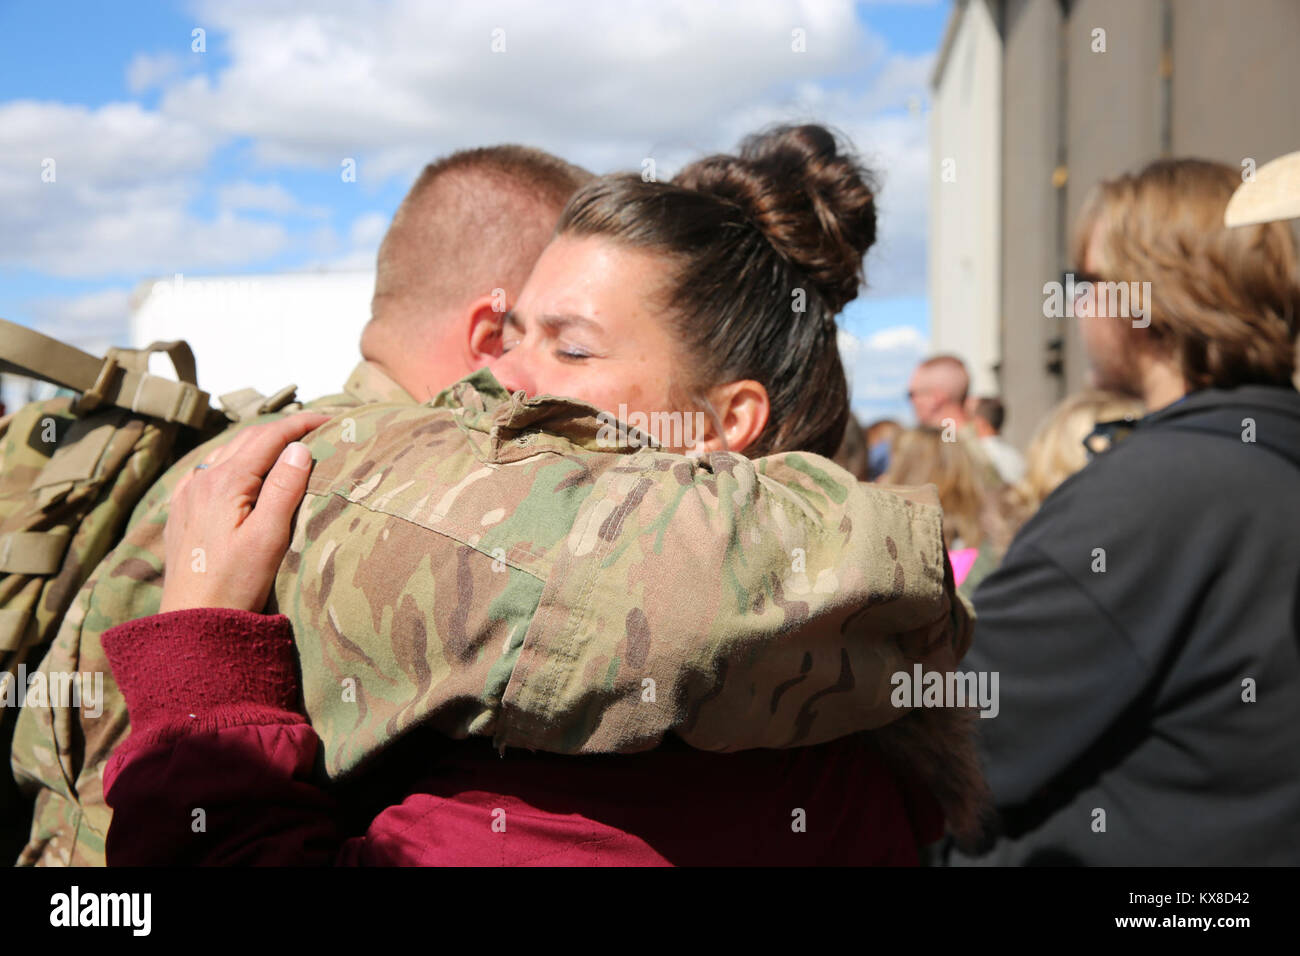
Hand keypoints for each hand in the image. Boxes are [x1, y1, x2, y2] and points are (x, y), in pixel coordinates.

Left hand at [159, 413, 332, 613]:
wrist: (192, 622)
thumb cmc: (234, 584)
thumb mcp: (268, 537)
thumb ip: (284, 489)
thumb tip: (299, 448)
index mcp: (225, 482)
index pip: (269, 437)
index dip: (301, 424)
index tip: (330, 419)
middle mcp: (201, 480)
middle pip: (247, 439)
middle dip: (283, 430)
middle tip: (316, 429)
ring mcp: (187, 494)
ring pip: (227, 452)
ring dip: (259, 444)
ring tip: (288, 446)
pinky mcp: (182, 510)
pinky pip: (210, 470)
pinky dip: (236, 460)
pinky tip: (246, 471)